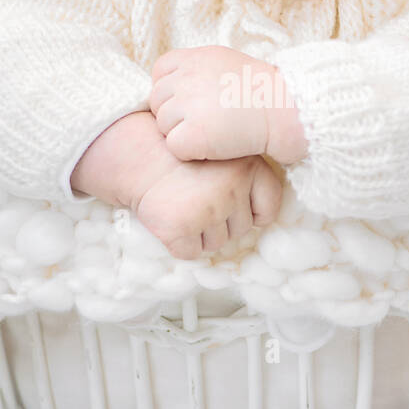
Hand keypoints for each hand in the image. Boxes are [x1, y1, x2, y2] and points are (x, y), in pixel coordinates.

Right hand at [135, 153, 282, 259]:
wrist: (140, 156)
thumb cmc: (184, 159)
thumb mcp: (226, 155)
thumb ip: (249, 179)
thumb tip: (260, 221)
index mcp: (250, 166)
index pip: (268, 210)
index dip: (249, 212)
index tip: (230, 201)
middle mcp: (232, 188)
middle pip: (241, 230)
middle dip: (221, 222)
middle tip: (197, 197)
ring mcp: (208, 209)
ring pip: (217, 244)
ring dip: (200, 233)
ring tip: (184, 204)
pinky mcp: (181, 227)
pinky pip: (191, 253)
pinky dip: (179, 243)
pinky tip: (171, 217)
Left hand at [148, 46, 306, 164]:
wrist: (286, 110)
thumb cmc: (263, 90)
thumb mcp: (226, 62)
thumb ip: (197, 70)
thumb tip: (175, 84)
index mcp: (193, 58)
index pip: (160, 73)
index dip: (171, 90)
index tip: (192, 101)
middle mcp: (185, 78)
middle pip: (158, 101)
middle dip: (176, 114)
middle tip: (207, 121)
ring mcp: (186, 105)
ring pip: (163, 126)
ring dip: (183, 133)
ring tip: (214, 132)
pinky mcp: (192, 134)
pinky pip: (175, 147)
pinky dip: (192, 152)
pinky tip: (214, 146)